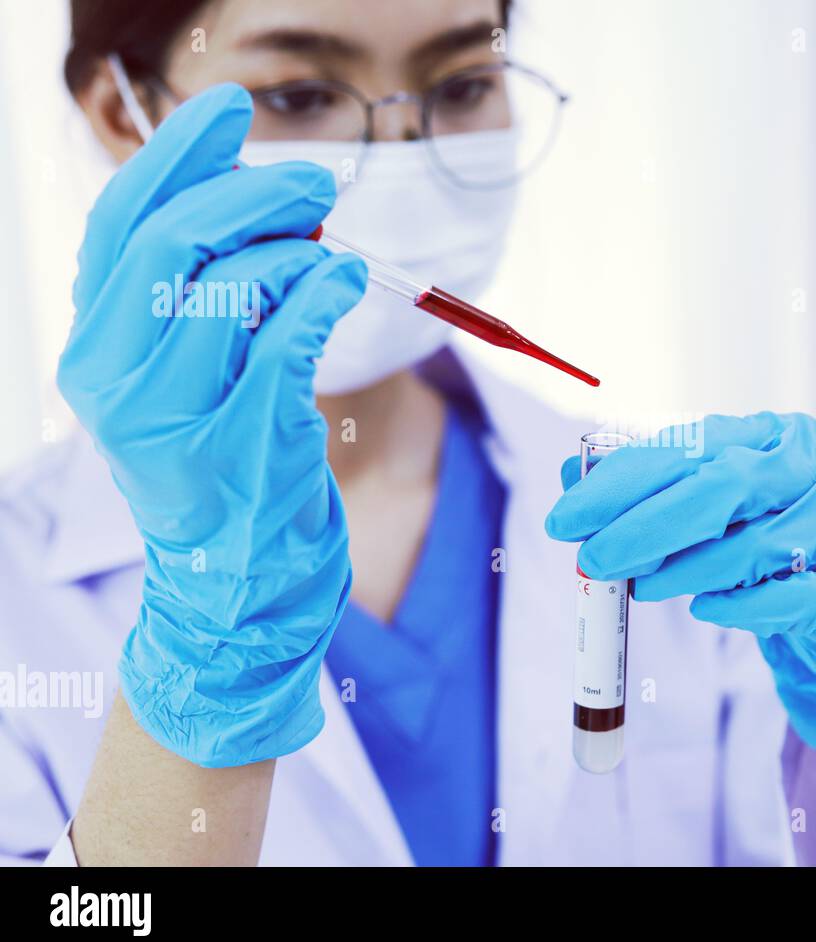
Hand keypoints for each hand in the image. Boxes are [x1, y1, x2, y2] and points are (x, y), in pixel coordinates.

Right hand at [57, 84, 366, 767]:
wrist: (233, 585)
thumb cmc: (223, 467)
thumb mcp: (186, 380)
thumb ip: (202, 296)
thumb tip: (261, 198)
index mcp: (95, 350)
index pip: (119, 221)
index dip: (176, 154)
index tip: (232, 108)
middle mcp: (113, 380)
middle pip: (171, 239)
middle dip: (254, 192)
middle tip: (319, 183)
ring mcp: (173, 416)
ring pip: (230, 282)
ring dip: (298, 247)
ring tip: (335, 250)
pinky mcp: (240, 443)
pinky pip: (287, 335)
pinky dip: (326, 291)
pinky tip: (347, 281)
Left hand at [545, 412, 815, 758]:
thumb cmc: (770, 542)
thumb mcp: (713, 508)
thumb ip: (651, 490)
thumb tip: (572, 476)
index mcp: (771, 433)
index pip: (688, 446)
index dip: (620, 482)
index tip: (566, 518)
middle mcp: (813, 464)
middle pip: (724, 487)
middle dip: (646, 527)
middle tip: (593, 561)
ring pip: (755, 546)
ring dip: (686, 573)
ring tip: (644, 589)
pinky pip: (791, 599)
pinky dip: (740, 608)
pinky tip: (707, 608)